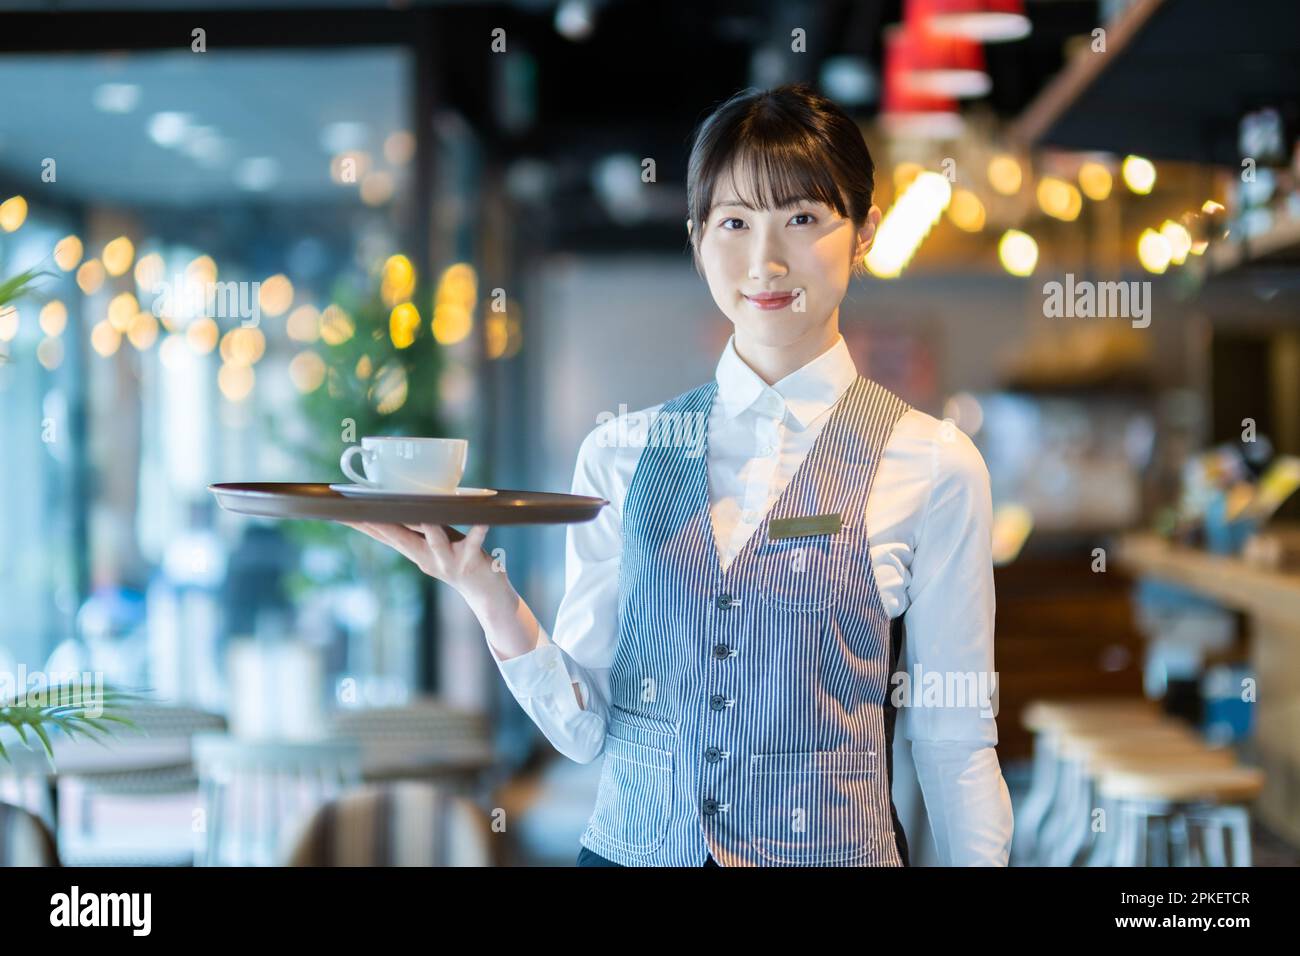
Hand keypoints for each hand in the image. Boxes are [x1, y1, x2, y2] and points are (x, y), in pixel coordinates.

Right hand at [340, 521, 495, 594]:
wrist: (486, 594)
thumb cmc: (458, 560)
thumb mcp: (432, 546)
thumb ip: (415, 530)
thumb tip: (397, 508)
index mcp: (415, 552)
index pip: (384, 535)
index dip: (362, 524)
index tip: (341, 512)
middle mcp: (427, 558)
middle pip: (400, 539)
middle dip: (381, 525)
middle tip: (361, 512)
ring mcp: (448, 560)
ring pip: (435, 541)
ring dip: (430, 528)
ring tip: (423, 515)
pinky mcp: (471, 560)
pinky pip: (475, 542)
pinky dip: (478, 532)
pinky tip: (482, 522)